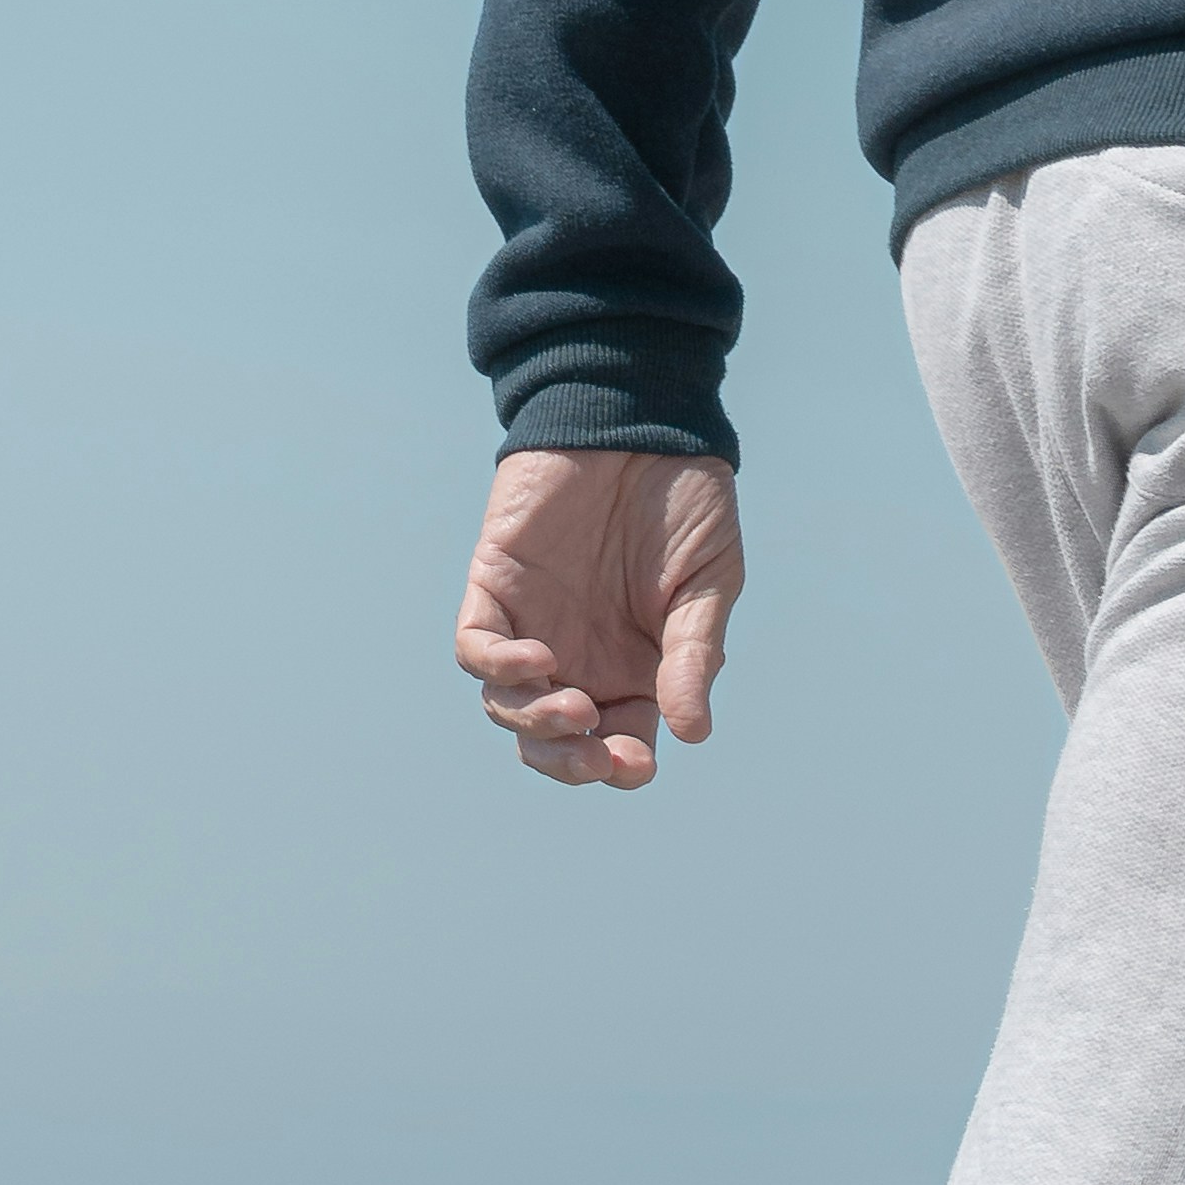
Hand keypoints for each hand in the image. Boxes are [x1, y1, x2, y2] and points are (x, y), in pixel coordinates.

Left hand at [456, 446, 743, 788]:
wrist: (639, 420)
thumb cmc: (685, 501)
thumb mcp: (708, 581)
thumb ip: (695, 654)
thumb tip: (692, 733)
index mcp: (634, 668)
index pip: (616, 742)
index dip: (621, 765)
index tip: (637, 762)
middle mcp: (578, 656)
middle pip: (551, 742)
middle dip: (569, 762)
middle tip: (596, 755)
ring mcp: (532, 624)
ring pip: (507, 706)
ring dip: (534, 723)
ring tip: (571, 708)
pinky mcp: (495, 586)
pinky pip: (475, 648)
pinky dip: (497, 666)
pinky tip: (537, 660)